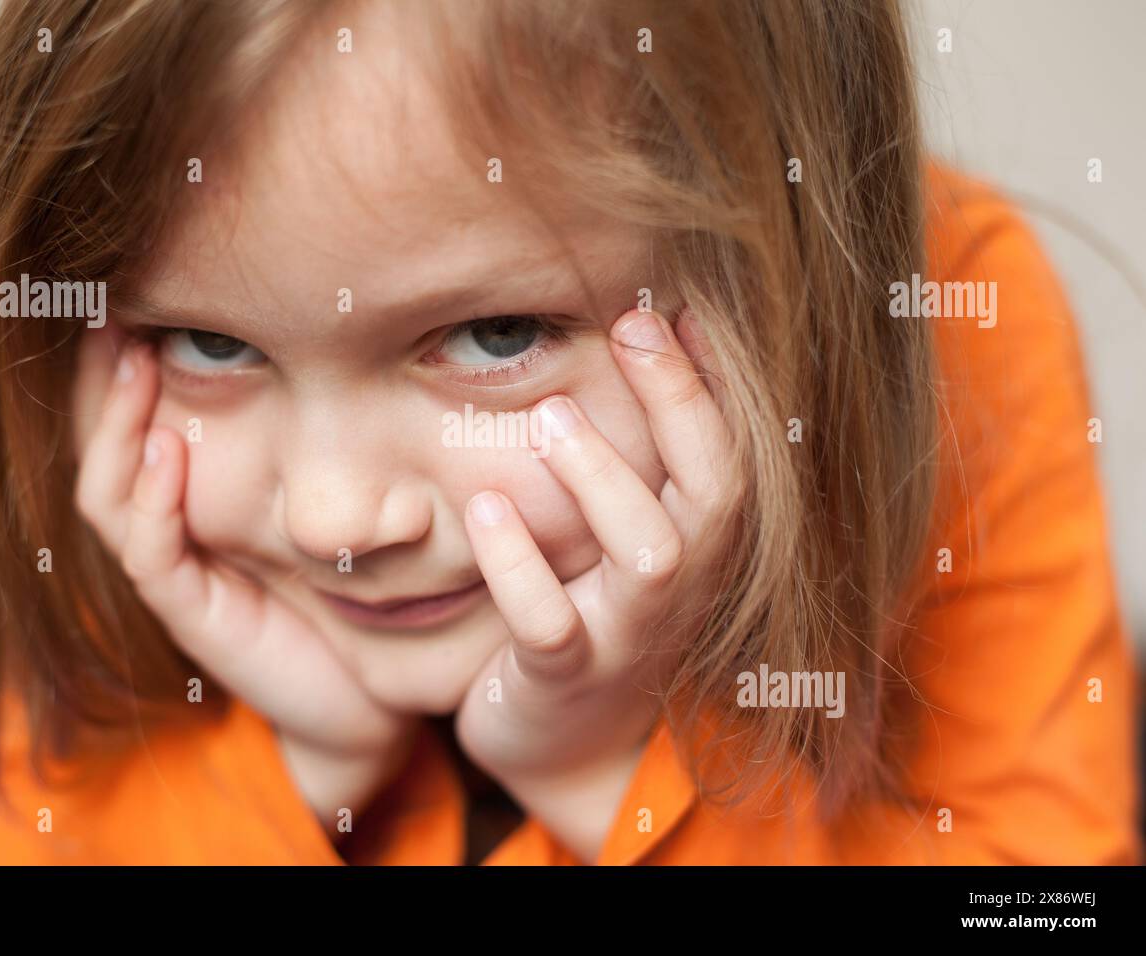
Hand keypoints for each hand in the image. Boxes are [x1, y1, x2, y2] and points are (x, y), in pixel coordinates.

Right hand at [73, 332, 418, 837]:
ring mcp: (176, 577)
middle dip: (105, 383)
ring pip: (112, 494)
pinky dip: (154, 503)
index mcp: (192, 508)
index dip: (125, 369)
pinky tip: (168, 454)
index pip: (138, 426)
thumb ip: (311, 452)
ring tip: (134, 361)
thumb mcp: (325, 513)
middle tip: (111, 313)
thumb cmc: (345, 601)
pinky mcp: (194, 615)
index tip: (135, 298)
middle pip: (106, 450)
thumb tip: (340, 352)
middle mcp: (169, 537)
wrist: (362, 700)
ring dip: (121, 428)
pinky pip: (152, 555)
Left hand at [453, 307, 741, 860]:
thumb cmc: (592, 611)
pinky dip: (519, 567)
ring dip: (603, 477)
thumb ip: (633, 460)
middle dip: (680, 402)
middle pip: (716, 490)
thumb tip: (627, 337)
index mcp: (702, 544)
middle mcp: (682, 588)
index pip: (735, 450)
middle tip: (631, 325)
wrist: (566, 745)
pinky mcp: (565, 677)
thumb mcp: (624, 534)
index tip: (672, 301)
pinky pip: (550, 625)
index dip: (712, 378)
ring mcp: (628, 636)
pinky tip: (485, 508)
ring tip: (549, 412)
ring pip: (649, 555)